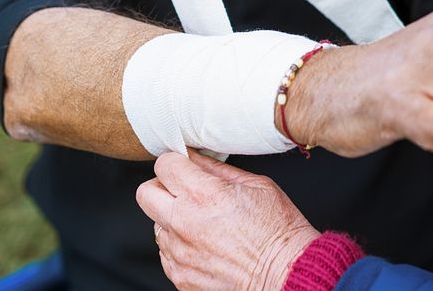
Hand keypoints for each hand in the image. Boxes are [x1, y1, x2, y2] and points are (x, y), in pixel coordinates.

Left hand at [136, 151, 318, 289]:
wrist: (287, 273)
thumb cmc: (279, 230)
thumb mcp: (255, 185)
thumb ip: (217, 169)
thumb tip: (195, 157)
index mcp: (202, 194)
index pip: (164, 165)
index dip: (176, 163)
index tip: (185, 168)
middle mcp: (184, 222)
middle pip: (145, 192)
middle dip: (162, 187)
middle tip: (182, 191)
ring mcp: (179, 252)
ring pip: (156, 224)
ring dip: (173, 219)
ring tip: (202, 224)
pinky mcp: (180, 275)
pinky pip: (166, 253)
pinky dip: (180, 246)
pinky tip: (204, 244)